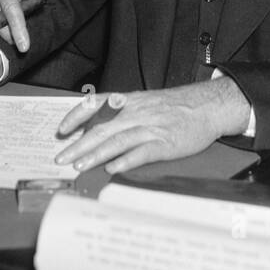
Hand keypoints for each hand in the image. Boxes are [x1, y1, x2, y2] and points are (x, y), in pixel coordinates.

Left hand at [53, 80, 250, 174]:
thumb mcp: (145, 101)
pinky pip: (142, 152)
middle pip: (101, 128)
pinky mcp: (165, 143)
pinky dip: (126, 160)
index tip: (61, 130)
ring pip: (117, 141)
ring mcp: (150, 128)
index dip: (76, 117)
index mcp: (129, 102)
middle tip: (61, 158)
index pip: (96, 105)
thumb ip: (122, 113)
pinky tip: (113, 168)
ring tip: (80, 166)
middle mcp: (136, 113)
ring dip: (96, 154)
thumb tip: (96, 127)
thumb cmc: (175, 106)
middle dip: (78, 144)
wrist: (207, 106)